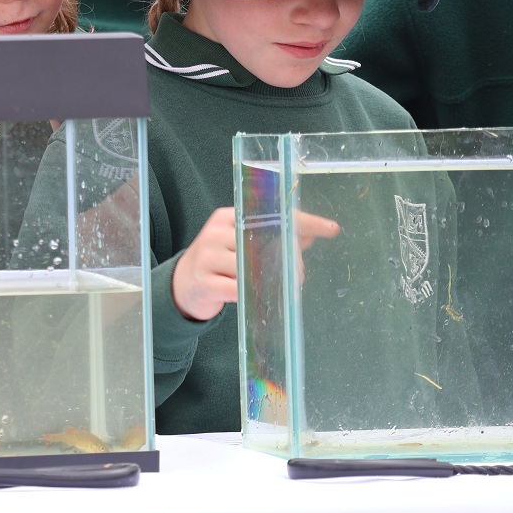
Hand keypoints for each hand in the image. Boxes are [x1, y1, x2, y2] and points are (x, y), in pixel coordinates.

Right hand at [171, 208, 339, 320]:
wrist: (183, 285)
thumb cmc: (219, 263)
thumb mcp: (242, 245)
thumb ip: (274, 238)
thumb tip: (308, 233)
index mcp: (228, 217)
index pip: (271, 214)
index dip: (303, 221)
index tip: (330, 228)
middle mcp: (216, 232)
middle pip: (263, 241)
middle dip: (289, 260)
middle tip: (299, 275)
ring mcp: (207, 257)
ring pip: (251, 267)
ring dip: (272, 280)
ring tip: (282, 289)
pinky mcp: (204, 282)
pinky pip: (236, 289)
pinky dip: (252, 294)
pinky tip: (259, 298)